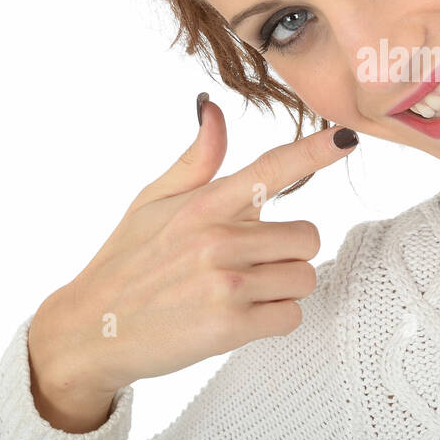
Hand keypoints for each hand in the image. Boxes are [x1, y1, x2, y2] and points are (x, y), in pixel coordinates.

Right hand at [28, 98, 359, 409]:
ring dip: (281, 287)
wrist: (92, 330)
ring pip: (303, 277)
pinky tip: (239, 317)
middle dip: (286, 251)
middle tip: (249, 262)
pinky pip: (290, 316)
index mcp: (203, 203)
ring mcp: (226, 284)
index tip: (347, 137)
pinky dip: (273, 320)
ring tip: (240, 291)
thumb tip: (213, 109)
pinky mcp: (230, 327)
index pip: (271, 168)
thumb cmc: (126, 261)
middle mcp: (218, 239)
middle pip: (307, 236)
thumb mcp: (152, 201)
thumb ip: (197, 160)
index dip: (314, 151)